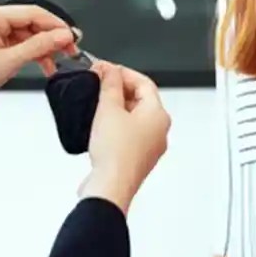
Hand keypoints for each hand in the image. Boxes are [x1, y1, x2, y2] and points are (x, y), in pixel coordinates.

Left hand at [0, 5, 77, 120]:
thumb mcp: (8, 61)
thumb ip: (39, 46)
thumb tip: (62, 36)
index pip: (33, 13)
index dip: (56, 25)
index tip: (73, 37)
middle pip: (31, 24)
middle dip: (51, 38)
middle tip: (70, 50)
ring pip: (26, 36)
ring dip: (42, 49)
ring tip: (56, 63)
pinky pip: (17, 46)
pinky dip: (30, 55)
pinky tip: (42, 65)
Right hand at [80, 61, 170, 213]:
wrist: (111, 186)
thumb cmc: (116, 154)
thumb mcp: (108, 109)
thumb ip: (109, 85)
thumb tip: (109, 71)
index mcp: (159, 115)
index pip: (144, 82)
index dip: (123, 73)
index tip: (106, 70)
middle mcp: (159, 131)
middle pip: (141, 100)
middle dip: (119, 90)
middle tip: (99, 85)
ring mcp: (150, 146)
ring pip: (134, 118)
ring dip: (115, 108)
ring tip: (96, 105)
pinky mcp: (137, 158)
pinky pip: (128, 135)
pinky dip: (115, 126)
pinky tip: (99, 128)